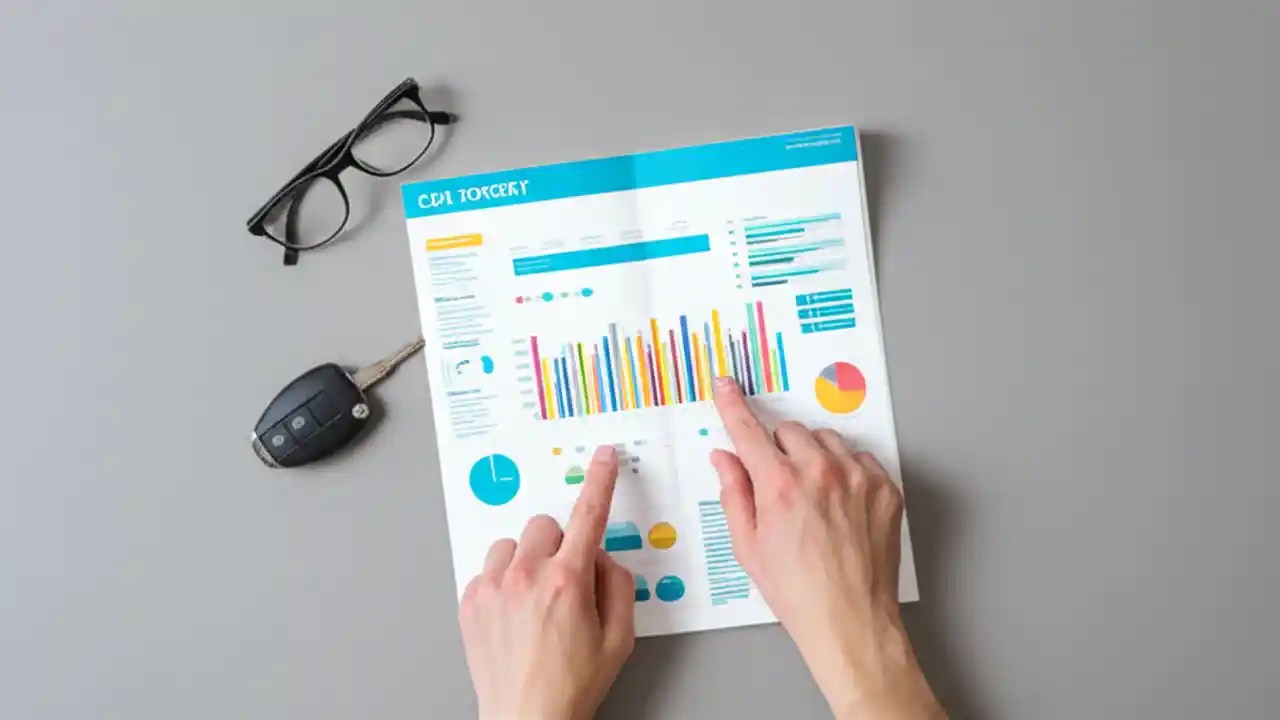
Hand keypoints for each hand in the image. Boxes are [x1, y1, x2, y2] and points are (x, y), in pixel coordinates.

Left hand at [459, 445, 635, 719]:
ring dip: (528, 561)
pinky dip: (505, 582)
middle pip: (546, 526)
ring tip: (535, 600)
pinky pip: (490, 569)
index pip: (589, 516)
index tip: (604, 459)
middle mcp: (526, 577)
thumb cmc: (572, 685)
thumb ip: (618, 585)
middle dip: (560, 545)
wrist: (527, 718)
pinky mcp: (471, 601)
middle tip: (565, 580)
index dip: (601, 482)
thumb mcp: (619, 637)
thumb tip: (603, 558)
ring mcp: (493, 587)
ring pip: (514, 544)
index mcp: (567, 582)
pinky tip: (515, 613)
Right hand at [710, 377, 943, 718]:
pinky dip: (847, 471)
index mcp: (779, 485)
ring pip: (827, 440)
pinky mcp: (885, 488)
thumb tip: (725, 458)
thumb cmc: (797, 590)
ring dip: (814, 456)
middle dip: (779, 449)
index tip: (726, 386)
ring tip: (814, 496)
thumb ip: (734, 493)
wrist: (851, 619)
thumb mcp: (748, 546)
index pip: (748, 430)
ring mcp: (858, 477)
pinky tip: (841, 504)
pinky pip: (860, 458)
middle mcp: (820, 472)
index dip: (732, 405)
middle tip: (780, 484)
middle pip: (789, 431)